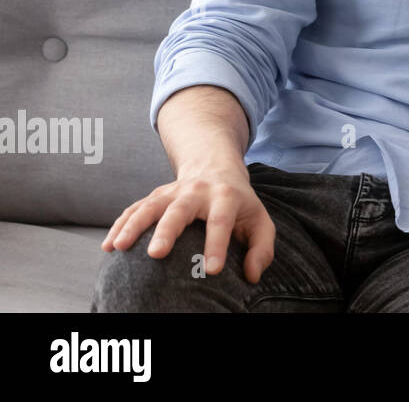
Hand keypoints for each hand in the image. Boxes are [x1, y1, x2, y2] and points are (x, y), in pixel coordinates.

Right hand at [100, 161, 275, 282]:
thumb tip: (251, 276)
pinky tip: (108, 247)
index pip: (221, 221)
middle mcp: (197, 191)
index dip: (216, 245)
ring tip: (118, 246)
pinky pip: (134, 209)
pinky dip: (119, 226)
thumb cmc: (240, 205)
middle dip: (167, 231)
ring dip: (133, 225)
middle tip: (156, 254)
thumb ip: (262, 249)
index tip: (212, 270)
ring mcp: (172, 192)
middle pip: (180, 210)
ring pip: (150, 206)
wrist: (216, 168)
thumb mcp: (260, 222)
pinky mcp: (155, 197)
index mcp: (226, 196)